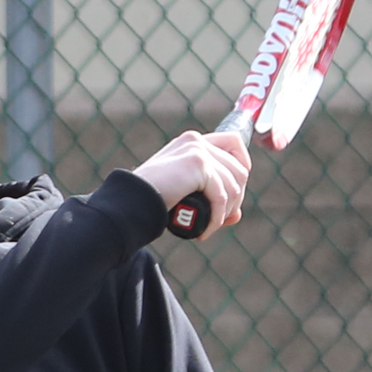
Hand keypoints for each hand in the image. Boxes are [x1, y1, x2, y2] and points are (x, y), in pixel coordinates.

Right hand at [131, 130, 250, 236]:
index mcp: (192, 142)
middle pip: (240, 168)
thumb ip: (210, 197)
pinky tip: (205, 230)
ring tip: (210, 226)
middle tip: (221, 220)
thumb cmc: (151, 201)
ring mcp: (197, 150)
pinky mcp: (197, 164)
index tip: (234, 195)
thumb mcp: (186, 195)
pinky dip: (216, 218)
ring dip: (226, 212)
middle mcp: (196, 141)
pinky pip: (221, 197)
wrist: (129, 203)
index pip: (234, 143)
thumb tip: (236, 214)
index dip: (242, 167)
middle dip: (236, 199)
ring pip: (234, 184)